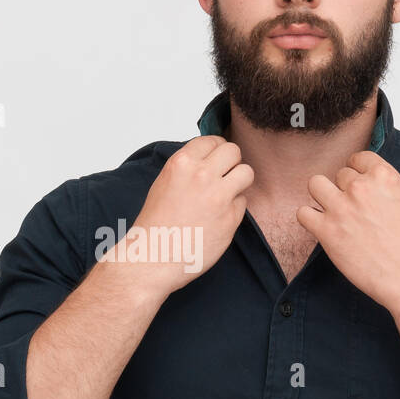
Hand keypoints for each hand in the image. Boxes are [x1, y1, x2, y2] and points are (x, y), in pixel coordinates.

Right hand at [103, 135, 252, 296]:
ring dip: (240, 181)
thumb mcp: (164, 183)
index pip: (212, 140)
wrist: (153, 257)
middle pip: (233, 151)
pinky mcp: (231, 217)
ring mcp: (218, 196)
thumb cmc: (156, 225)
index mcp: (182, 163)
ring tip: (227, 194)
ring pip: (246, 172)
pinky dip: (235, 208)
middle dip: (231, 163)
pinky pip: (243, 202)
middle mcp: (202, 175)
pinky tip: (219, 218)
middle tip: (224, 177)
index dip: (216, 150)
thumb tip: (209, 159)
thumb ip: (188, 168)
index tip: (216, 160)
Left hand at [295, 150, 399, 314]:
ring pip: (315, 184)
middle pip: (338, 174)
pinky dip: (310, 219)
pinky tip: (323, 229)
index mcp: (384, 176)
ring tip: (334, 214)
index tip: (360, 188)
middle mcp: (361, 187)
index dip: (357, 173)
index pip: (358, 158)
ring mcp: (341, 207)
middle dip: (344, 190)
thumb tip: (358, 183)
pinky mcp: (326, 230)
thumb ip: (379, 188)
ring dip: (322, 197)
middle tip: (353, 212)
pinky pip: (303, 213)